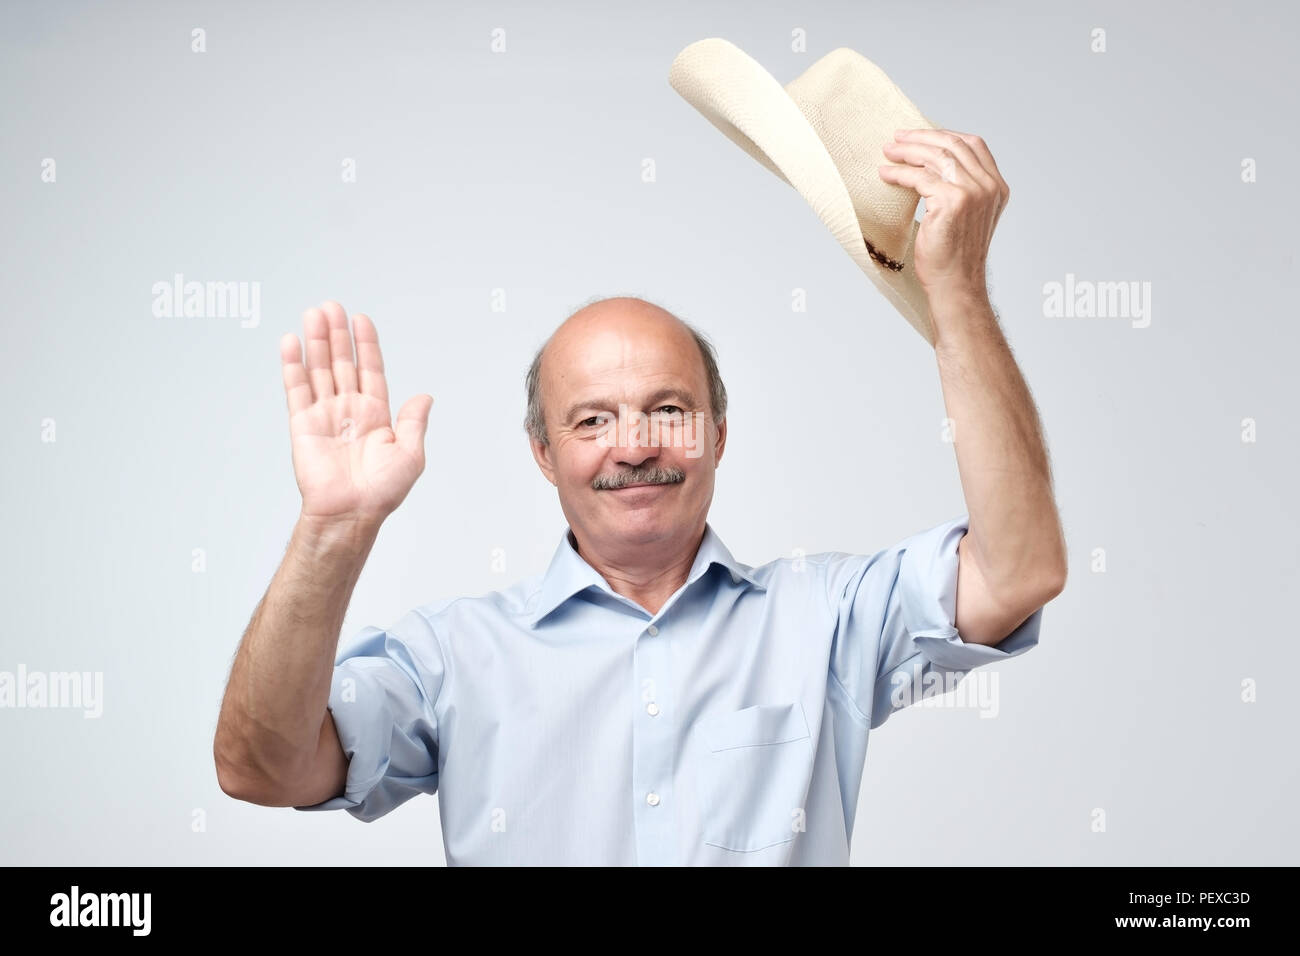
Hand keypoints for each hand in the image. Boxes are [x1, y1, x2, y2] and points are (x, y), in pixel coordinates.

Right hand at [280, 302, 432, 526]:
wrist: (351, 513)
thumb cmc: (381, 492)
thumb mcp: (411, 455)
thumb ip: (414, 423)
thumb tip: (426, 397)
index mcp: (376, 414)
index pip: (370, 370)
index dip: (366, 344)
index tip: (360, 319)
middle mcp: (349, 410)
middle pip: (342, 363)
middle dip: (337, 335)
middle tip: (331, 306)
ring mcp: (325, 415)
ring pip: (320, 369)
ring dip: (316, 342)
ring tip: (313, 314)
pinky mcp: (302, 424)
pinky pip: (297, 389)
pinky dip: (293, 365)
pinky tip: (291, 343)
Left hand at [878, 128, 1009, 307]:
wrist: (955, 284)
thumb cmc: (954, 255)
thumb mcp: (966, 215)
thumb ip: (961, 188)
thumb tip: (932, 164)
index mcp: (997, 187)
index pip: (974, 145)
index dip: (944, 134)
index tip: (919, 135)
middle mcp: (989, 186)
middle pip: (953, 145)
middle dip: (921, 138)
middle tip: (897, 139)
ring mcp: (973, 192)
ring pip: (936, 156)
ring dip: (908, 151)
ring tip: (889, 151)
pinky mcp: (952, 201)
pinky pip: (920, 177)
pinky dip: (900, 173)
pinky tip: (886, 174)